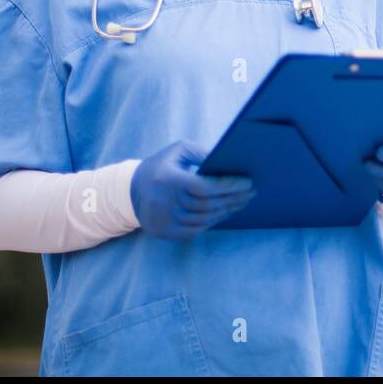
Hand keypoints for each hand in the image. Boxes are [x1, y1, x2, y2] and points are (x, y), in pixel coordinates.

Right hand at [129, 139, 255, 239]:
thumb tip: (231, 164)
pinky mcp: (164, 232)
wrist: (131, 190)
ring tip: (242, 202)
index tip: (248, 182)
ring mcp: (163, 220)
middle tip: (251, 192)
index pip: (205, 187)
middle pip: (208, 205)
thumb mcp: (179, 151)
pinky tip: (225, 212)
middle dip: (234, 198)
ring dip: (227, 211)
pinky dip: (214, 222)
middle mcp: (164, 202)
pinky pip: (196, 230)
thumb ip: (203, 154)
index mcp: (168, 179)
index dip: (229, 186)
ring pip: (204, 220)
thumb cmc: (163, 165)